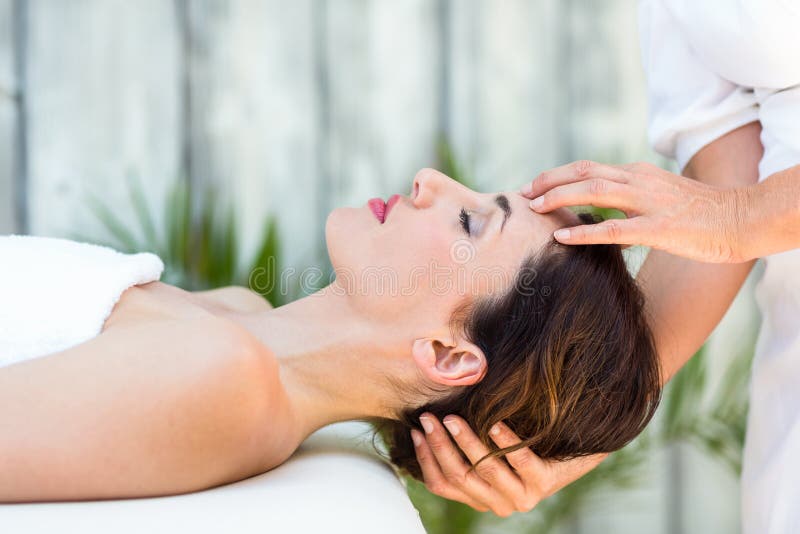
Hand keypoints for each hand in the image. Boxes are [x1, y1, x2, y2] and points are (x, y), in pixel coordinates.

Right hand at [412, 413, 605, 516]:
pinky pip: (520, 461)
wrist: (573, 453)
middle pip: (459, 475)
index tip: (416, 430)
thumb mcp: (489, 452)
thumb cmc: (522, 446)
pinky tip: (495, 422)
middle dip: (440, 445)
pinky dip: (504, 441)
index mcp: (479, 499)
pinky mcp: (544, 483)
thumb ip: (463, 451)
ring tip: (453, 417)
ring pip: (484, 469)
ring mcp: (521, 496)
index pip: (441, 484)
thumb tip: (424, 426)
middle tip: (429, 418)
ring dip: (465, 441)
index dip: (426, 458)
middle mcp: (498, 503)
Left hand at [519, 160, 747, 262]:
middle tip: (523, 195)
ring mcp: (649, 202)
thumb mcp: (658, 203)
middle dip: (549, 181)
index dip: (557, 176)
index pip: (588, 168)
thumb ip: (628, 208)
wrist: (740, 220)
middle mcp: (639, 181)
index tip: (533, 187)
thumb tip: (599, 226)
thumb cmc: (698, 217)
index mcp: (637, 174)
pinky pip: (614, 228)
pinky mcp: (658, 227)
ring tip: (534, 209)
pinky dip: (585, 231)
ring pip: (594, 192)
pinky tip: (562, 237)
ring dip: (559, 198)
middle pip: (584, 172)